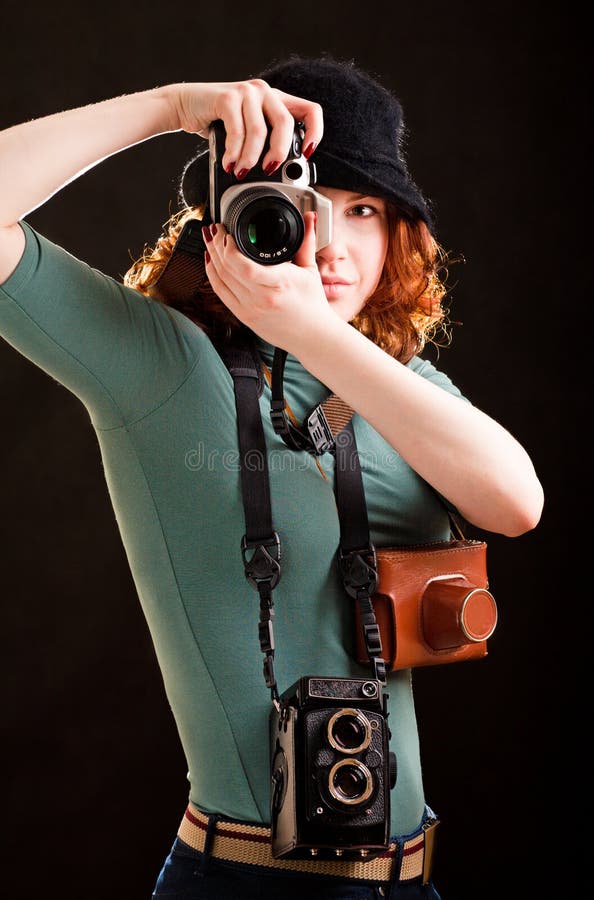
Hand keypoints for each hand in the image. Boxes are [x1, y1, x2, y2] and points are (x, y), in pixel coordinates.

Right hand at [170, 79, 322, 174]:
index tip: (306, 155)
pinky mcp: (227, 97)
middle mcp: (265, 92)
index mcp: (277, 100)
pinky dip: (234, 154)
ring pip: (259, 132)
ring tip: (241, 172)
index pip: (310, 110)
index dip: (315, 133)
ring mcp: (247, 92)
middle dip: (278, 154)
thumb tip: (279, 171)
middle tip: (268, 171)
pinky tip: (228, 163)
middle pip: (286, 124)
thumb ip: (266, 142)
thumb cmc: (219, 121)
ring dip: (250, 159)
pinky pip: (237, 132)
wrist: (186, 104)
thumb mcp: (249, 131)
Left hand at [203, 210, 336, 353]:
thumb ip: (306, 240)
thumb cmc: (312, 305)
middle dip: (217, 245)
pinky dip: (212, 275)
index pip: (245, 266)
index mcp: (279, 283)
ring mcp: (250, 309)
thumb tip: (310, 217)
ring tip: (210, 239)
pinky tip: (210, 261)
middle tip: (215, 229)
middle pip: (228, 269)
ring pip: (221, 279)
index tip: (227, 232)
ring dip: (212, 257)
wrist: (312, 336)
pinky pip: (221, 293)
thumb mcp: (310, 270)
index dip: (230, 248)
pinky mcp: (244, 316)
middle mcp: (261, 298)